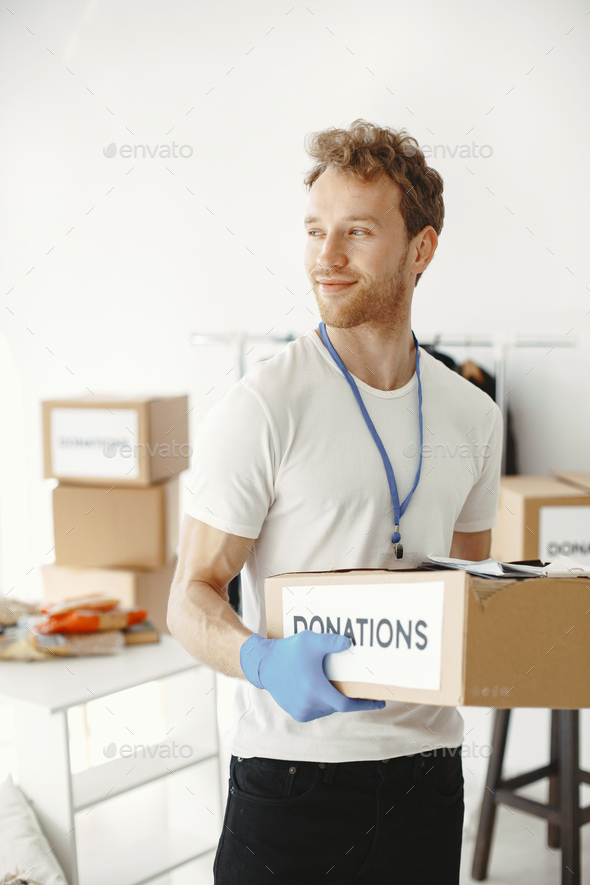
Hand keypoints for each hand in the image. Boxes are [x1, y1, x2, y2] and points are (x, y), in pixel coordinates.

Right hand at [239, 629, 385, 721]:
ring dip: (334, 699)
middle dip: (348, 697)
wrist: (264, 664)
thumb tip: (350, 642)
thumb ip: (331, 641)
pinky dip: (322, 702)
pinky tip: (322, 689)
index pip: (346, 705)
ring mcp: (302, 711)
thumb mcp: (310, 642)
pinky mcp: (296, 713)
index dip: (365, 704)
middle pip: (338, 705)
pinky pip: (317, 710)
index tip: (379, 702)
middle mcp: (310, 705)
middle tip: (357, 687)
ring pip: (327, 708)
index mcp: (316, 691)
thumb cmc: (288, 652)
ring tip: (336, 684)